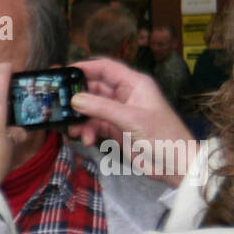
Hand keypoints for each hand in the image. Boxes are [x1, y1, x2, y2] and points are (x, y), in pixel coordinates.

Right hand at [67, 58, 194, 187]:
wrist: (174, 165)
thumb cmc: (163, 136)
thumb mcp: (131, 119)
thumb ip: (101, 108)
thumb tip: (74, 100)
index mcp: (135, 84)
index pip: (106, 68)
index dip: (85, 67)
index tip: (64, 73)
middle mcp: (126, 95)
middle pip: (95, 88)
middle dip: (78, 97)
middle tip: (58, 103)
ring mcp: (120, 113)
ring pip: (92, 109)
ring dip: (81, 119)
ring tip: (73, 129)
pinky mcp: (116, 130)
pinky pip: (95, 126)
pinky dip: (88, 131)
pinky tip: (86, 140)